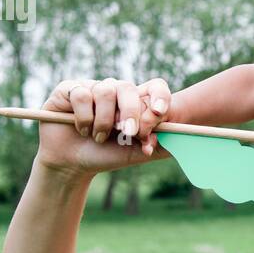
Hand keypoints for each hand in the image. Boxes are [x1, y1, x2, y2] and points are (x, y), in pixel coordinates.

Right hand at [36, 77, 172, 177]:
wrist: (72, 165)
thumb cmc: (105, 156)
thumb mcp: (135, 153)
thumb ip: (159, 145)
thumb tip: (184, 138)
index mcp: (134, 101)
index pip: (154, 87)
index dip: (159, 96)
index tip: (159, 113)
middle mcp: (115, 90)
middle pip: (129, 88)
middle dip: (131, 112)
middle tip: (128, 132)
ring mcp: (91, 87)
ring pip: (105, 91)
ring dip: (103, 121)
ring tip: (97, 137)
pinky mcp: (69, 90)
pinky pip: (81, 94)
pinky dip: (84, 117)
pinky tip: (81, 129)